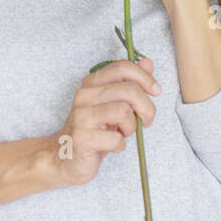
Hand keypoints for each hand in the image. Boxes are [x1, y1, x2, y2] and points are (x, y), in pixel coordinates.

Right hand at [50, 57, 159, 187]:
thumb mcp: (112, 103)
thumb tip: (148, 62)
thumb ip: (129, 83)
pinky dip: (120, 145)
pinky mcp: (82, 138)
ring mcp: (81, 117)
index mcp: (91, 84)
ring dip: (131, 127)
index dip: (144, 78)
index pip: (122, 68)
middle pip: (129, 90)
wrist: (64, 157)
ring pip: (124, 112)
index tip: (155, 91)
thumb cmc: (93, 130)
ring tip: (123, 133)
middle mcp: (84, 96)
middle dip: (146, 107)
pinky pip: (115, 139)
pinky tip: (112, 146)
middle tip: (146, 120)